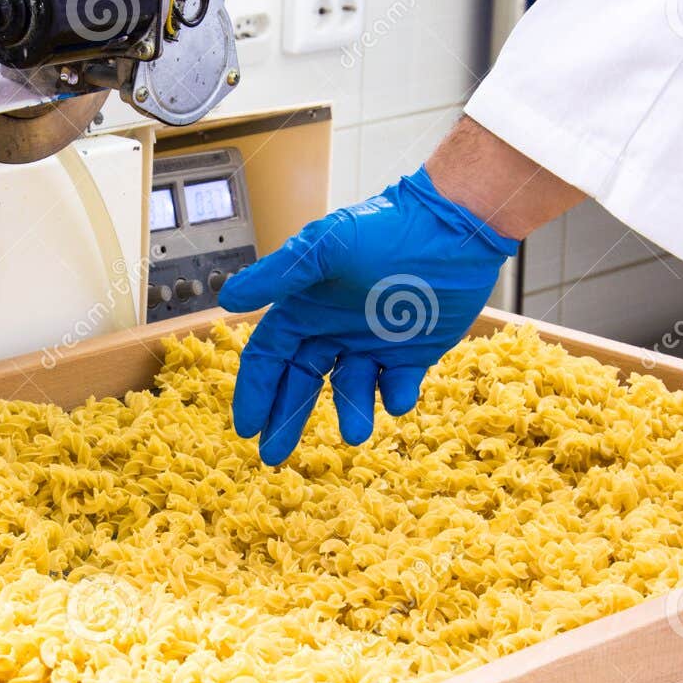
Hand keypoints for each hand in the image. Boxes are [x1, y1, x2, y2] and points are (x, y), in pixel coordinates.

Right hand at [218, 165, 518, 464]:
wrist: (454, 226)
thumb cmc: (386, 229)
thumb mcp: (327, 248)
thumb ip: (280, 275)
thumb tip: (227, 300)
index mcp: (307, 308)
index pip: (269, 357)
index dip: (256, 391)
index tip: (246, 428)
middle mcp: (334, 330)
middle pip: (301, 383)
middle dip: (287, 418)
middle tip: (274, 456)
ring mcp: (373, 345)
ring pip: (352, 391)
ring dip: (351, 413)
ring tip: (355, 433)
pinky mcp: (413, 353)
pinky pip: (397, 387)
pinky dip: (396, 397)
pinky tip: (397, 399)